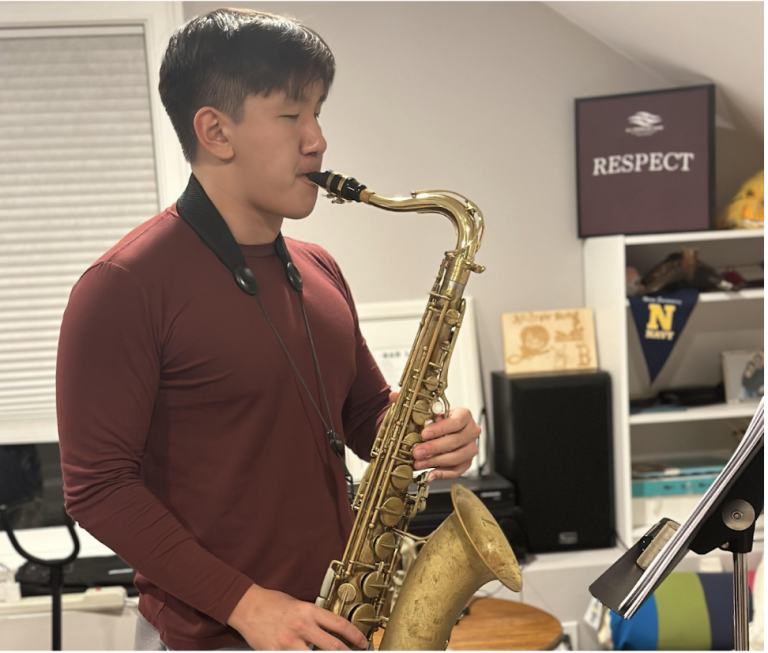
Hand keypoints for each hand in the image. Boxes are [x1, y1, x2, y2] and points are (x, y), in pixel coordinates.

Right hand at [227, 584, 368, 650]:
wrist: (247, 606)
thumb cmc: (272, 603)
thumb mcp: (298, 604)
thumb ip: (314, 618)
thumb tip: (331, 630)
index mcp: (309, 611)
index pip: (339, 625)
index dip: (355, 636)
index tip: (362, 643)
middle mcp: (302, 627)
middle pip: (333, 646)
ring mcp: (289, 642)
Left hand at [388, 391, 480, 480]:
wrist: (445, 429)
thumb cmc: (438, 419)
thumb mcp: (428, 409)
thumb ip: (412, 403)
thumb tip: (394, 396)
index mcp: (464, 415)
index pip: (455, 422)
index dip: (439, 429)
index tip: (423, 434)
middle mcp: (471, 431)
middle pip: (455, 441)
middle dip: (433, 448)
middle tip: (416, 452)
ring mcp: (471, 448)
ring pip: (457, 457)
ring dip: (435, 462)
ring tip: (419, 463)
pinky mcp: (467, 462)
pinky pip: (457, 470)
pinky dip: (442, 473)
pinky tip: (429, 474)